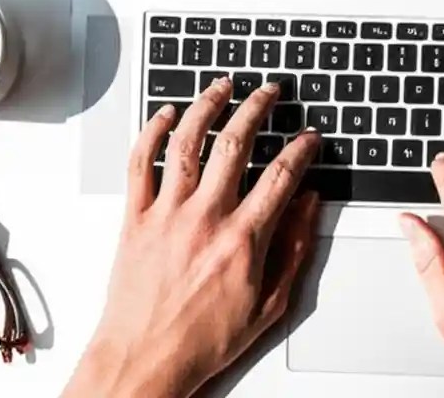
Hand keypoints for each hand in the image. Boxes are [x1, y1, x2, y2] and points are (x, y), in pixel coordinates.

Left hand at [62, 77, 321, 397]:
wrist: (146, 358)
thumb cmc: (204, 339)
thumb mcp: (270, 304)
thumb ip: (294, 249)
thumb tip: (309, 206)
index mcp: (243, 240)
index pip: (281, 176)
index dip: (301, 149)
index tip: (308, 137)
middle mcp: (205, 219)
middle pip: (236, 145)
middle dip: (258, 108)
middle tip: (269, 92)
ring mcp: (166, 214)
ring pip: (187, 142)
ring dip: (207, 106)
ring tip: (222, 85)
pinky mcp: (135, 218)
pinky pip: (141, 163)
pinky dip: (152, 132)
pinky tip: (165, 114)